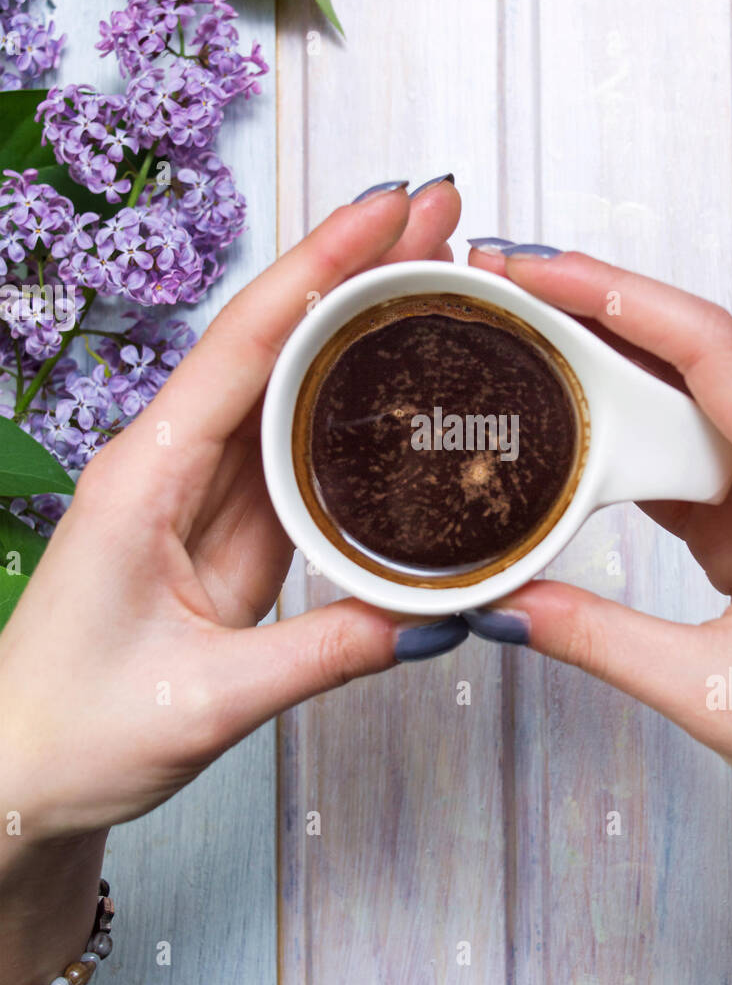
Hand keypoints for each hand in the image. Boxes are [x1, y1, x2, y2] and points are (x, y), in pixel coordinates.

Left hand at [0, 181, 465, 843]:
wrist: (21, 773)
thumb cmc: (72, 729)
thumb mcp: (204, 701)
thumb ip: (323, 654)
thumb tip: (429, 619)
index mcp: (144, 476)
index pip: (243, 345)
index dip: (320, 270)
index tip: (385, 211)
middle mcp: (169, 464)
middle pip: (274, 341)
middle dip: (354, 268)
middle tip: (437, 213)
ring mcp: (199, 493)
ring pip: (288, 383)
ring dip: (358, 323)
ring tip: (434, 273)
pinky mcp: (226, 527)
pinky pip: (295, 446)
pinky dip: (350, 401)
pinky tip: (398, 379)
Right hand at [465, 244, 731, 852]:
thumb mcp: (718, 691)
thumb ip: (601, 641)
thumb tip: (503, 602)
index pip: (708, 347)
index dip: (614, 294)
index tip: (535, 270)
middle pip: (693, 353)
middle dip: (596, 310)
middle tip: (505, 292)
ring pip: (687, 401)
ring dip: (606, 370)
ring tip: (521, 345)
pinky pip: (688, 458)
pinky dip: (626, 443)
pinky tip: (569, 435)